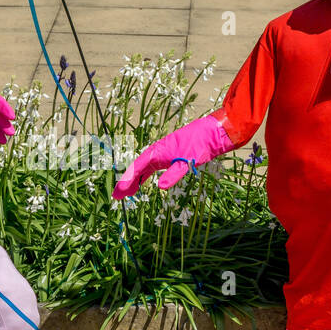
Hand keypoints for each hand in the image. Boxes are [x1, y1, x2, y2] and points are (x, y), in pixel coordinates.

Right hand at [112, 115, 233, 198]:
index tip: (118, 194)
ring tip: (129, 193)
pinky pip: (152, 167)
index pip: (136, 169)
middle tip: (118, 197)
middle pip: (137, 169)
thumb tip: (160, 187)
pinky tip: (145, 182)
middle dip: (127, 183)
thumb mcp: (186, 162)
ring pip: (144, 168)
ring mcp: (162, 154)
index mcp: (156, 153)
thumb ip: (173, 174)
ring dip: (136, 180)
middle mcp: (156, 152)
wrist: (212, 133)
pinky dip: (145, 176)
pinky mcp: (169, 155)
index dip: (126, 182)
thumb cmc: (199, 145)